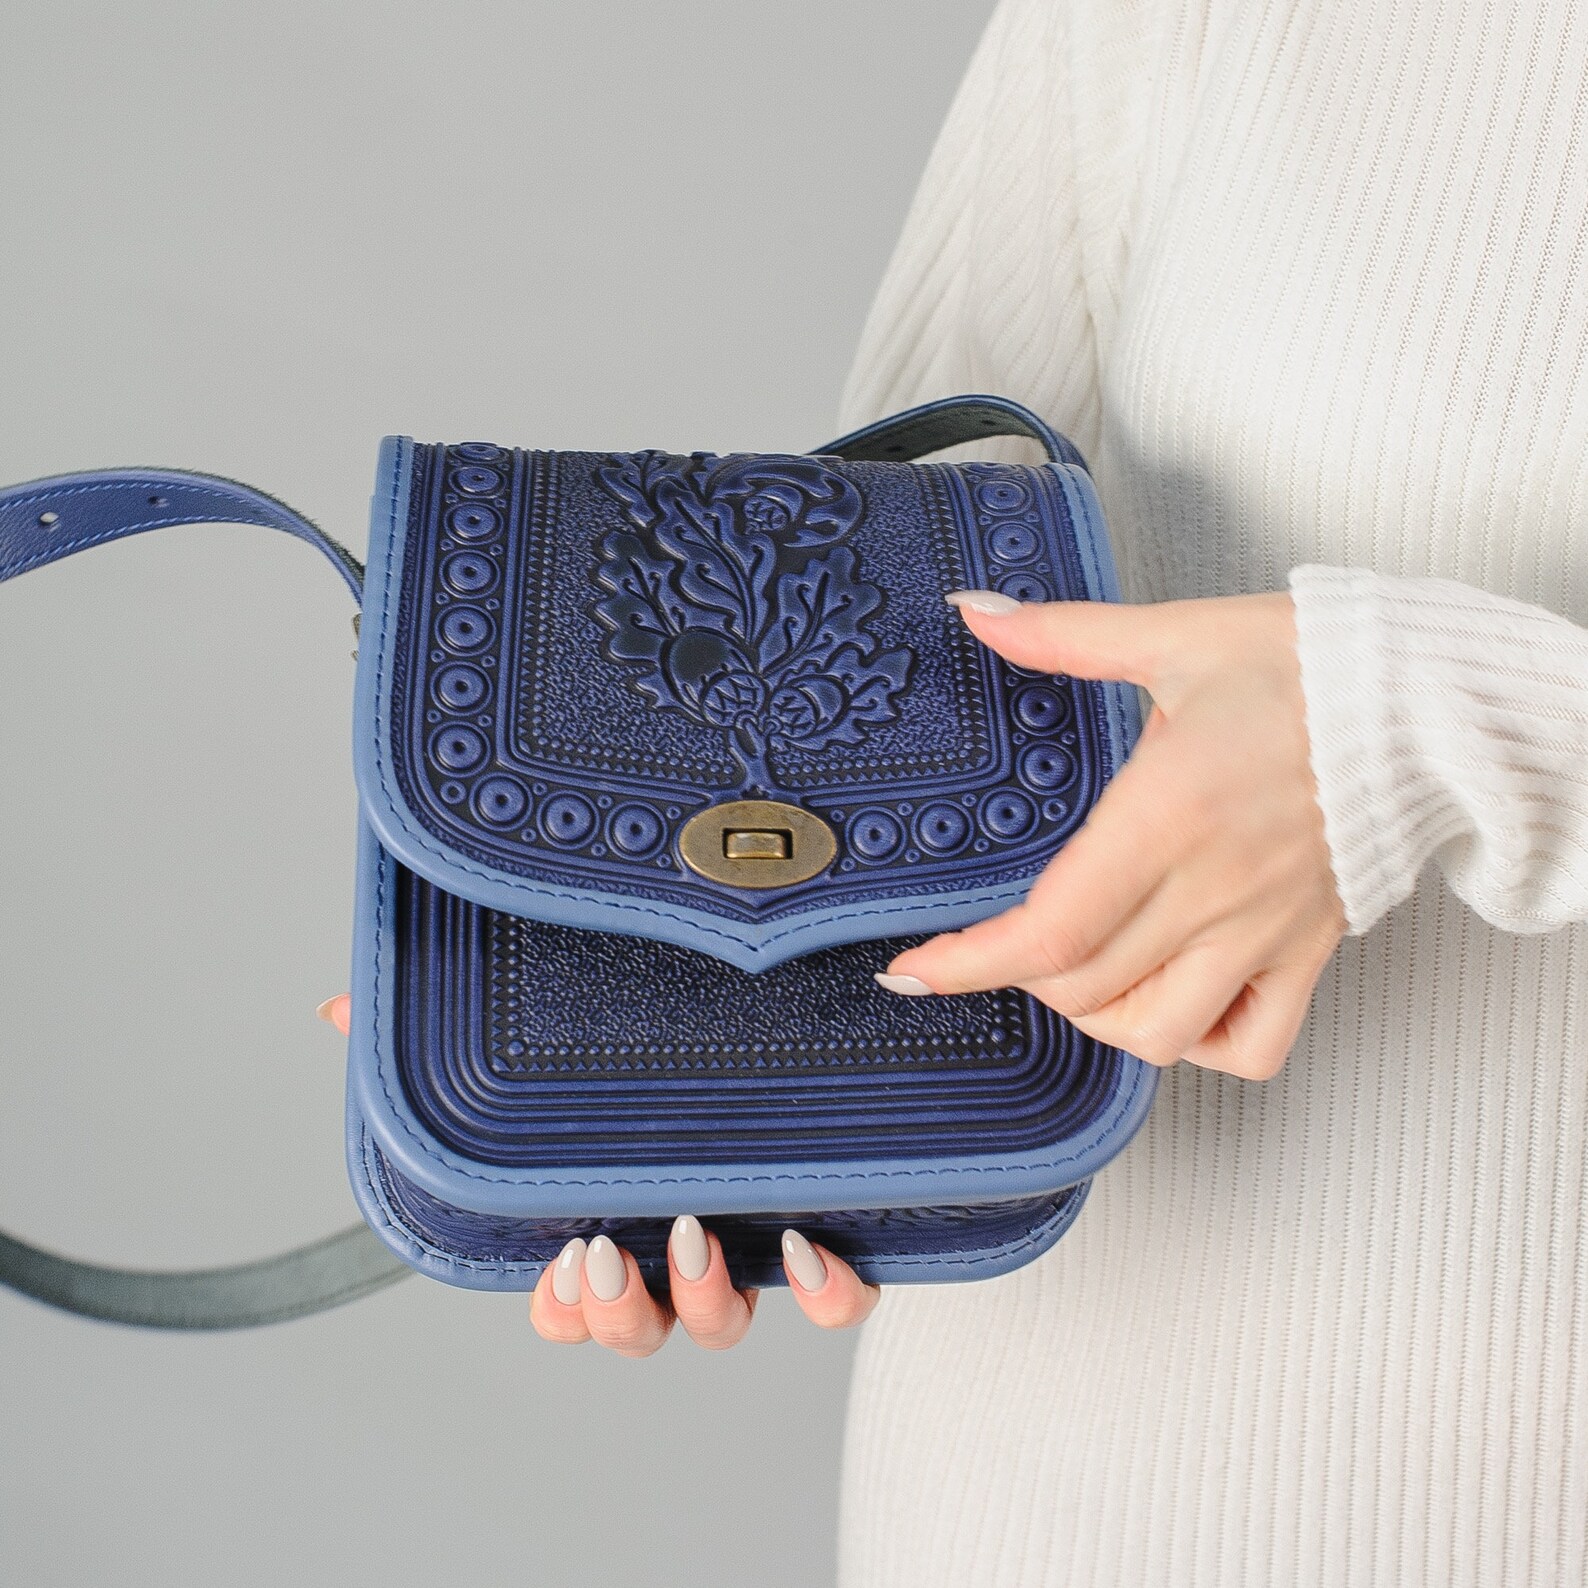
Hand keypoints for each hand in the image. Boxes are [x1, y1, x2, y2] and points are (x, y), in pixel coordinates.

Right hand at [316, 994, 880, 1352]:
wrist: (810, 1019)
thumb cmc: (660, 1035)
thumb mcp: (551, 1024)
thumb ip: (439, 1016)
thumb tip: (339, 1008)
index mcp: (617, 1208)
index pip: (571, 1301)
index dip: (561, 1311)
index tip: (558, 1265)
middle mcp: (681, 1239)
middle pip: (638, 1329)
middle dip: (613, 1316)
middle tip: (603, 1252)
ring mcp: (755, 1237)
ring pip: (722, 1322)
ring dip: (701, 1304)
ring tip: (694, 1238)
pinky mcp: (834, 1226)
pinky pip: (839, 1300)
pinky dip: (826, 1294)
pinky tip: (802, 1247)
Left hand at [875, 588, 1346, 1080]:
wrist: (1432, 699)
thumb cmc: (1310, 668)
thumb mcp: (1175, 637)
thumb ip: (1063, 636)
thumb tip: (975, 608)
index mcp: (1166, 815)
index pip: (1048, 930)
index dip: (968, 965)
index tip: (913, 971)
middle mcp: (1212, 889)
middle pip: (1084, 988)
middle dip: (1017, 977)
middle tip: (996, 941)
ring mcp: (1264, 932)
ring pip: (1160, 1033)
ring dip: (1097, 1018)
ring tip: (1075, 973)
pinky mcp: (1308, 951)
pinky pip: (1254, 1045)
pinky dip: (1199, 1045)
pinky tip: (1170, 1000)